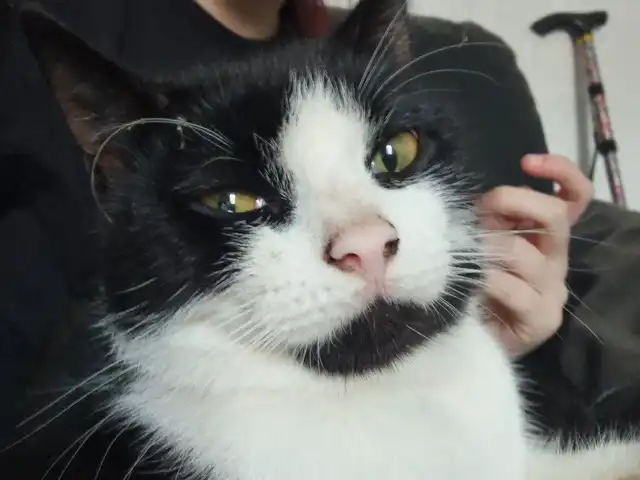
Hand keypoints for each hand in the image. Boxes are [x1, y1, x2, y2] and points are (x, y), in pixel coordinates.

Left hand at [479, 154, 592, 358]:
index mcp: (547, 237)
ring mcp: (553, 290)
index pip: (575, 197)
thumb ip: (489, 220)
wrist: (477, 337)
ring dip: (488, 245)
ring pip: (525, 253)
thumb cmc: (477, 284)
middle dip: (514, 202)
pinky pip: (515, 290)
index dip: (561, 173)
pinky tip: (470, 282)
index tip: (527, 162)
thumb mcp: (483, 243)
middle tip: (483, 208)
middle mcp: (557, 259)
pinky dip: (487, 280)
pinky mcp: (542, 319)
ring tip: (463, 251)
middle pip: (555, 218)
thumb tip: (479, 199)